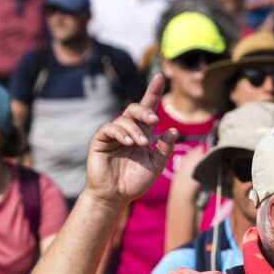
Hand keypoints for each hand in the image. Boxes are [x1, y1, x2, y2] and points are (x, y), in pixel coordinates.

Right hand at [84, 75, 180, 208]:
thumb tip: (173, 130)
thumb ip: (164, 149)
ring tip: (141, 144)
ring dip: (135, 129)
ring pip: (124, 119)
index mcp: (142, 133)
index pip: (148, 109)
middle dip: (146, 110)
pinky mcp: (100, 140)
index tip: (160, 77)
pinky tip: (128, 142)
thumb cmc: (134, 182)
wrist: (115, 196)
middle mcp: (128, 130)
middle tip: (155, 120)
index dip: (153, 92)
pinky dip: (120, 132)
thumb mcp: (155, 165)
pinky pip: (109, 128)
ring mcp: (113, 134)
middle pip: (135, 109)